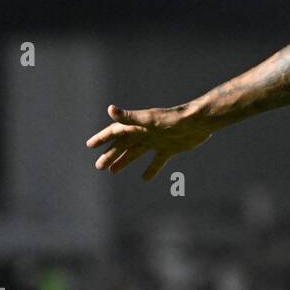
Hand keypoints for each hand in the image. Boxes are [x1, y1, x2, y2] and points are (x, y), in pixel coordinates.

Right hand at [85, 104, 212, 180]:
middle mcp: (146, 133)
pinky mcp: (170, 148)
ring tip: (112, 171)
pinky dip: (151, 169)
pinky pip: (157, 161)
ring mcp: (157, 141)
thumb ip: (130, 117)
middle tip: (99, 166)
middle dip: (111, 154)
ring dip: (125, 161)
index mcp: (138, 125)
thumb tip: (110, 109)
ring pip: (136, 152)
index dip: (102, 138)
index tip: (89, 145)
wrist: (200, 122)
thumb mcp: (150, 119)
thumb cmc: (174, 119)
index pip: (115, 131)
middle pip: (124, 144)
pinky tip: (145, 179)